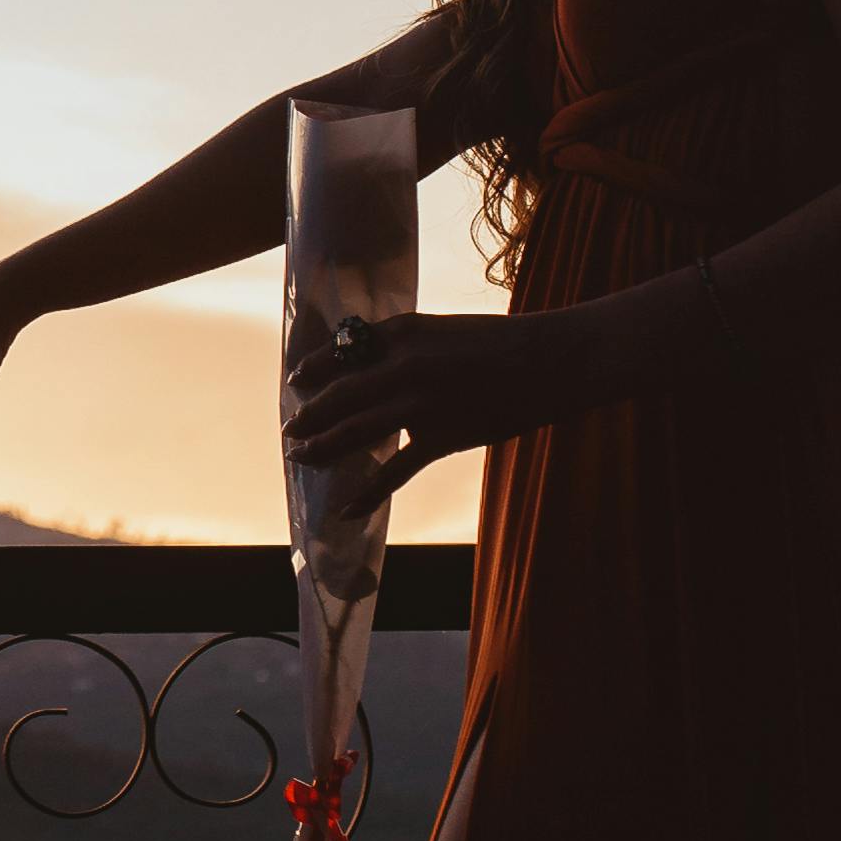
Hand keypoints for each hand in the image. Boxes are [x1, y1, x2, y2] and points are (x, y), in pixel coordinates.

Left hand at [280, 306, 554, 506]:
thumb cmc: (500, 342)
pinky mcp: (441, 438)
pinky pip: (395, 471)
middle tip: (290, 431)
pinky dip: (368, 492)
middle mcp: (402, 367)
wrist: (550, 361)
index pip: (343, 351)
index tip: (296, 380)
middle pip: (340, 397)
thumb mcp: (443, 331)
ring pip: (356, 432)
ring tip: (300, 457)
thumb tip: (370, 371)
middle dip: (309, 417)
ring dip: (323, 447)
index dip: (315, 368)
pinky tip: (346, 508)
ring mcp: (419, 405)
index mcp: (403, 333)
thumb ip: (404, 348)